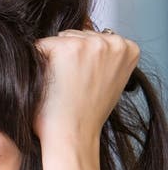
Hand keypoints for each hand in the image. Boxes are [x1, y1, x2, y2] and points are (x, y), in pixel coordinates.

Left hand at [34, 29, 139, 147]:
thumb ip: (104, 57)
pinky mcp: (64, 47)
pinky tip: (52, 82)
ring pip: (59, 39)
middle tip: (73, 86)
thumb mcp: (108, 80)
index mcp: (127, 48)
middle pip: (76, 35)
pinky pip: (42, 45)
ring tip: (64, 85)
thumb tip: (86, 34)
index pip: (93, 39)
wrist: (73, 135)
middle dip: (70, 56)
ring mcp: (88, 43)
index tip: (85, 82)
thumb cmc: (86, 113)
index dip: (83, 62)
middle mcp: (111, 41)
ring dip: (56, 58)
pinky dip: (40, 62)